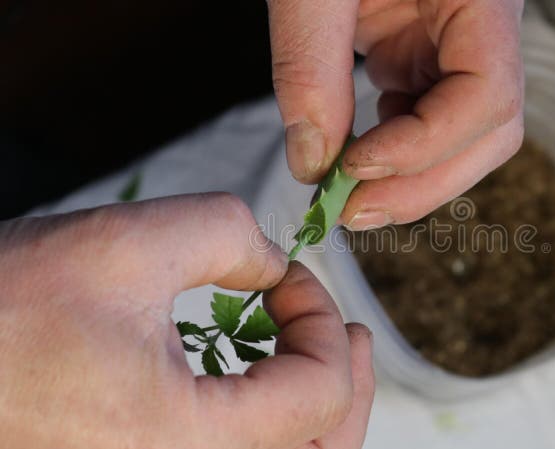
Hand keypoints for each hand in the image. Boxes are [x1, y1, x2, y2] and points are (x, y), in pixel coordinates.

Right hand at [0, 193, 373, 448]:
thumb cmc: (7, 305)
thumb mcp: (132, 242)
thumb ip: (234, 236)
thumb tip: (274, 268)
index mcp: (187, 444)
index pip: (319, 395)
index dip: (323, 322)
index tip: (289, 277)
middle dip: (347, 382)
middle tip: (354, 332)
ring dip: (315, 407)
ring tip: (316, 350)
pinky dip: (268, 420)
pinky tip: (257, 372)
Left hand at [268, 0, 524, 229]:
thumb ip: (309, 67)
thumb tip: (312, 165)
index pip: (490, 96)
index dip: (428, 147)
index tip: (355, 167)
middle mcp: (485, 27)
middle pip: (490, 133)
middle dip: (423, 183)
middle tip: (352, 211)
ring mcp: (461, 43)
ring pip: (466, 137)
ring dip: (411, 176)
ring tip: (348, 191)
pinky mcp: (429, 52)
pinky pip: (430, 117)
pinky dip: (395, 148)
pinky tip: (357, 151)